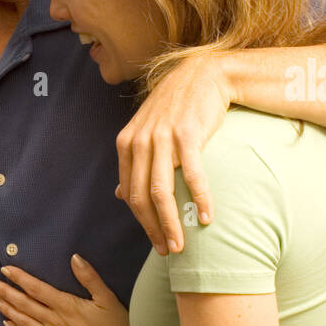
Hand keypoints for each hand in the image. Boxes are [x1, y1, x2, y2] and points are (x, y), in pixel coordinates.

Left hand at [0, 257, 131, 325]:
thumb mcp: (107, 299)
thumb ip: (90, 277)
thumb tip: (74, 257)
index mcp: (66, 306)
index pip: (36, 288)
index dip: (19, 278)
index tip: (4, 270)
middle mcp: (54, 321)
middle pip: (24, 304)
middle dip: (5, 292)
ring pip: (23, 322)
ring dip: (7, 310)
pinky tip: (8, 325)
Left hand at [117, 54, 230, 253]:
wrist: (204, 74)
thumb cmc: (177, 107)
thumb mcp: (147, 132)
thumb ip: (133, 164)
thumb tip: (119, 195)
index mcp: (126, 143)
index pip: (129, 193)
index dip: (141, 223)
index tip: (156, 241)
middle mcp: (139, 141)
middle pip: (141, 198)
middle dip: (153, 230)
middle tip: (168, 251)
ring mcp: (162, 137)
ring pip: (161, 192)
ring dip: (171, 223)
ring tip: (181, 245)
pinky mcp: (187, 134)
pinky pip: (192, 175)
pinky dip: (199, 199)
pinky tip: (206, 218)